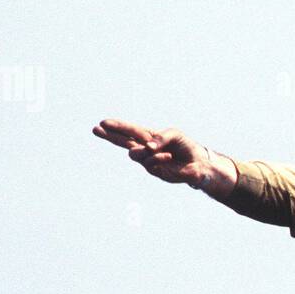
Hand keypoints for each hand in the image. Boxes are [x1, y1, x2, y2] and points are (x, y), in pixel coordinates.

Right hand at [93, 118, 234, 195]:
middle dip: (109, 135)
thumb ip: (160, 137)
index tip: (103, 123)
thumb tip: (147, 146)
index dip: (117, 126)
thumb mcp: (175, 134)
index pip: (130, 130)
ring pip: (135, 154)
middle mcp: (145, 148)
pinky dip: (158, 157)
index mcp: (149, 136)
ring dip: (146, 151)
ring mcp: (148, 160)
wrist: (198, 164)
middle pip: (122, 141)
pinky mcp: (154, 171)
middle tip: (96, 129)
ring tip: (162, 151)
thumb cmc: (186, 146)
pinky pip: (149, 162)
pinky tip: (168, 156)